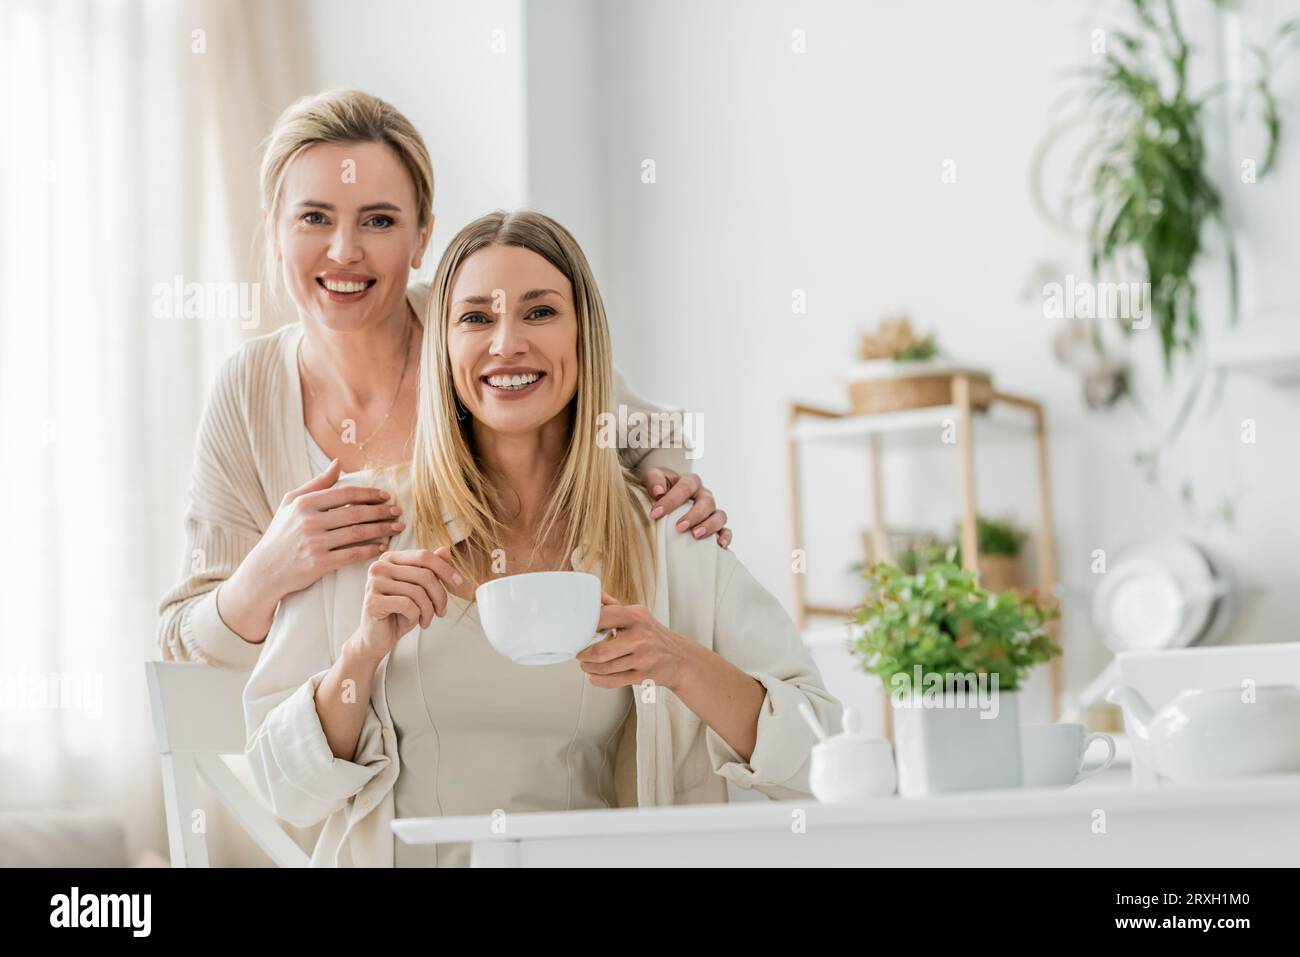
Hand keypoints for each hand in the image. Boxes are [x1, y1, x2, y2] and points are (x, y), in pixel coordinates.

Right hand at [248, 459, 403, 603]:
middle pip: (356, 513)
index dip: (370, 494)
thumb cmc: (281, 533)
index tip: (386, 496)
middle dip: (381, 511)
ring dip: (382, 530)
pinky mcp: (319, 564)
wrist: (265, 570)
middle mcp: (310, 521)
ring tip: (397, 528)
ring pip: (358, 533)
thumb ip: (317, 483)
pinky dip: (370, 550)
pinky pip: (352, 555)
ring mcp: (315, 543)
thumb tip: (338, 463)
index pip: (346, 494)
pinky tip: (382, 547)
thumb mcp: (291, 503)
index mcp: (305, 503)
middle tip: (397, 512)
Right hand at [352, 547, 463, 662]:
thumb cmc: (399, 612)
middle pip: (424, 575)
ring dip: (428, 610)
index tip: (459, 582)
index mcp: (390, 558)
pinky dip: (415, 616)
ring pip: (418, 591)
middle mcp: (379, 566)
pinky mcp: (372, 602)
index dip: (445, 569)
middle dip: (440, 596)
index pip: (424, 556)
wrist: (378, 637)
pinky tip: (412, 621)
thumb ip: (431, 569)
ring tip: (425, 619)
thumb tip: (446, 549)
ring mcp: (373, 583)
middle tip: (441, 611)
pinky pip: (407, 605)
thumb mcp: (420, 589)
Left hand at [575, 593, 695, 691]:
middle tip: (579, 653)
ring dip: (589, 668)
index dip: (585, 627)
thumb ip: (615, 606)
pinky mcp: (643, 676)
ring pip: (604, 668)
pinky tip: (594, 675)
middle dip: (583, 655)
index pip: (602, 618)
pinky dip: (598, 679)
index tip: (578, 632)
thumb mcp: (638, 615)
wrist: (680, 659)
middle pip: (600, 651)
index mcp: (636, 616)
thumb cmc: (654, 635)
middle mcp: (641, 636)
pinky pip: (612, 681)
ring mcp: (643, 658)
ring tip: (585, 664)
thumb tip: (594, 596)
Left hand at [638, 467, 731, 547]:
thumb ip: (653, 480)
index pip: (685, 487)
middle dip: (694, 515)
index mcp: (690, 482)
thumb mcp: (652, 478)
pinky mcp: (716, 526)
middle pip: (706, 502)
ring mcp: (712, 511)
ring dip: (709, 526)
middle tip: (679, 528)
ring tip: (695, 535)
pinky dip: (725, 537)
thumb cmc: (658, 488)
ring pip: (719, 516)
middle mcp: (704, 495)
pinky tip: (719, 545)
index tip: (655, 514)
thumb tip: (658, 492)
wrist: (664, 496)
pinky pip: (727, 530)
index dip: (671, 500)